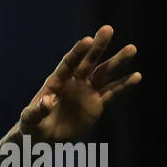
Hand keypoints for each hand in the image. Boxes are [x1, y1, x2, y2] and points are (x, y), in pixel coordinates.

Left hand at [19, 25, 141, 142]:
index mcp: (57, 81)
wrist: (44, 138)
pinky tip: (136, 76)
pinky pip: (112, 93)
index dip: (78, 52)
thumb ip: (36, 111)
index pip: (69, 63)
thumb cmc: (32, 126)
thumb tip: (47, 101)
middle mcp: (74, 82)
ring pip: (104, 73)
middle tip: (108, 29)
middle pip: (88, 62)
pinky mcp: (97, 104)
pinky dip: (124, 86)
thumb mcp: (30, 120)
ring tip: (132, 49)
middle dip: (98, 47)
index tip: (87, 39)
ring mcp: (87, 92)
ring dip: (117, 62)